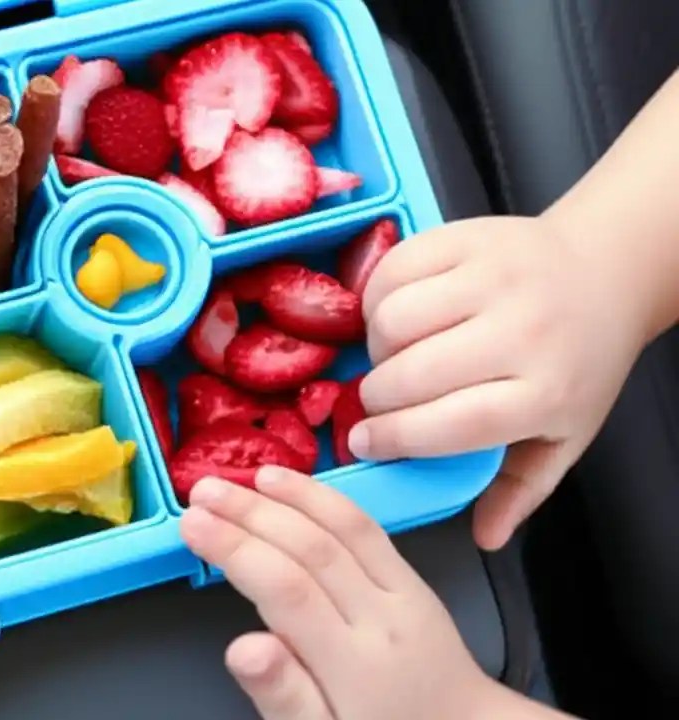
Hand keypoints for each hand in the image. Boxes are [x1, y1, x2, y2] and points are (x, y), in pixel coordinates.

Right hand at [179, 469, 570, 719]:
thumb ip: (283, 695)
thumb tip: (242, 649)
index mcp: (353, 667)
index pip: (286, 590)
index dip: (235, 549)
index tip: (191, 524)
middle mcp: (383, 622)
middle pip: (313, 550)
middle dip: (251, 513)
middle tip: (202, 491)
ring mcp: (405, 596)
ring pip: (345, 529)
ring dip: (291, 495)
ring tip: (244, 477)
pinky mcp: (416, 581)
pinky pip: (370, 529)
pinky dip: (328, 500)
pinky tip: (295, 487)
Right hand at [351, 215, 646, 549]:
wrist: (604, 269)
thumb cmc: (578, 359)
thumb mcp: (564, 432)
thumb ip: (521, 487)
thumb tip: (484, 536)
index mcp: (546, 392)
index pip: (449, 425)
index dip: (395, 438)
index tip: (365, 443)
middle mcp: (522, 332)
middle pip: (411, 374)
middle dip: (377, 396)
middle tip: (378, 400)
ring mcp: (495, 278)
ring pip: (393, 320)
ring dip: (375, 344)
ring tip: (389, 354)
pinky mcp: (469, 237)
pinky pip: (392, 272)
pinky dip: (376, 297)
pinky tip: (390, 313)